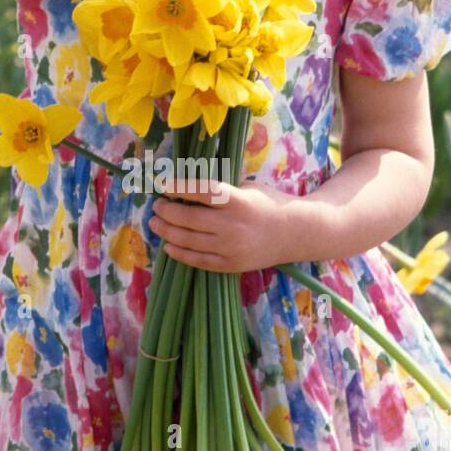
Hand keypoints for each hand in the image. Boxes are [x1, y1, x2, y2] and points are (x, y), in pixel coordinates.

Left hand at [148, 178, 301, 272]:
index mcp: (238, 201)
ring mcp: (230, 248)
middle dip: (167, 211)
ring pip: (189, 241)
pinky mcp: (230, 265)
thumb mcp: (248, 188)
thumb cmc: (269, 204)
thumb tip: (187, 190)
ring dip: (168, 231)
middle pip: (189, 218)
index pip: (201, 192)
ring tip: (156, 223)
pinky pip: (198, 261)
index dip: (179, 188)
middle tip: (157, 206)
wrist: (294, 233)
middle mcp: (232, 225)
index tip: (164, 185)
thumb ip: (221, 191)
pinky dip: (180, 254)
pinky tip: (169, 246)